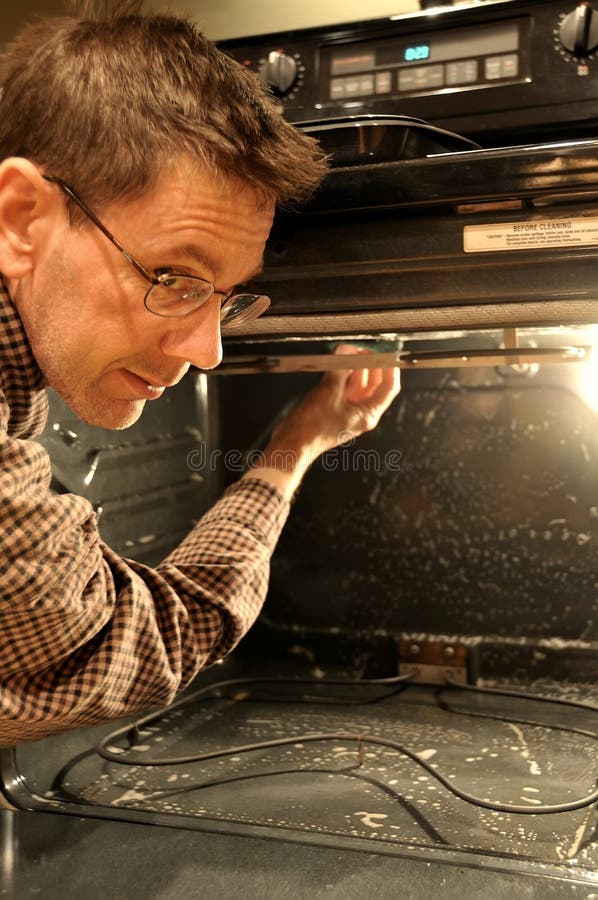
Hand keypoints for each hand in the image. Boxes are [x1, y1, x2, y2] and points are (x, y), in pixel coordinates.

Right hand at [245, 345, 399, 497]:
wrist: (292, 443)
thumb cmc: (312, 428)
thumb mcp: (329, 391)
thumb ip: (340, 368)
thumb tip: (345, 351)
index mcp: (368, 415)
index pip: (388, 388)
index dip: (388, 368)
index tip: (384, 353)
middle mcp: (360, 414)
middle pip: (374, 385)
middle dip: (369, 366)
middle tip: (361, 350)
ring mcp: (347, 411)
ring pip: (357, 385)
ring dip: (354, 368)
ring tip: (347, 352)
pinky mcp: (333, 408)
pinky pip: (343, 388)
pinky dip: (342, 375)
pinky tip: (336, 363)